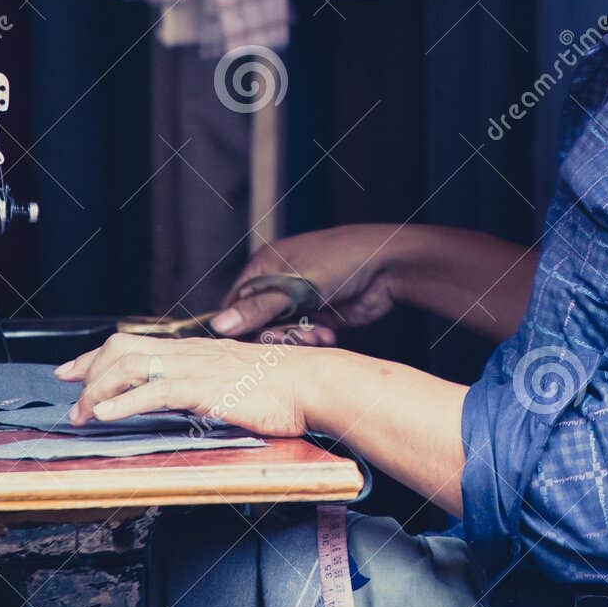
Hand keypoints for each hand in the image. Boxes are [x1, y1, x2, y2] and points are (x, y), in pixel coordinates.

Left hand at [54, 333, 316, 436]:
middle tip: (65, 389)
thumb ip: (209, 385)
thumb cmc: (284, 388)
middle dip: (87, 368)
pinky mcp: (205, 388)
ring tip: (80, 414)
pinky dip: (123, 403)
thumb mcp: (237, 381)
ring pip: (130, 367)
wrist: (313, 383)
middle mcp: (190, 352)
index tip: (74, 370)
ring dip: (97, 392)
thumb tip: (190, 399)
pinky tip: (104, 415)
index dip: (98, 356)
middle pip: (122, 348)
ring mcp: (196, 368)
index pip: (135, 344)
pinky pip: (154, 392)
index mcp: (196, 350)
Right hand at [213, 224, 404, 338]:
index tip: (251, 345)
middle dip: (275, 336)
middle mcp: (278, 284)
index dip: (240, 327)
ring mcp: (298, 300)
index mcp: (265, 266)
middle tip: (296, 336)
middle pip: (257, 324)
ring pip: (280, 335)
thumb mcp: (295, 286)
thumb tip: (219, 325)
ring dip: (296, 340)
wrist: (388, 267)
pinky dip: (312, 340)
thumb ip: (258, 308)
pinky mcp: (317, 316)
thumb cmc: (341, 261)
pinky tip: (328, 335)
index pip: (235, 304)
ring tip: (318, 335)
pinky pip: (301, 337)